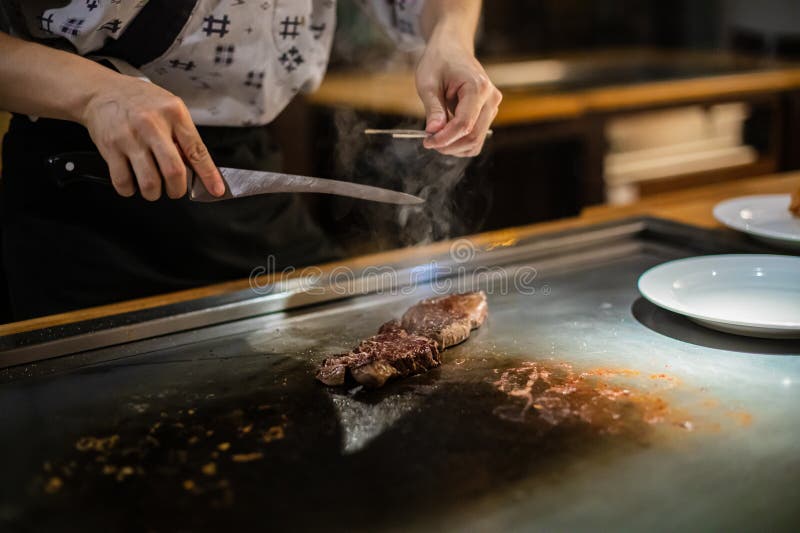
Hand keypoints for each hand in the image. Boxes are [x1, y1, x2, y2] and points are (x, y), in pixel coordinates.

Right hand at [80, 76, 224, 199]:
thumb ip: (184, 136)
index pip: (197, 150)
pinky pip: (123, 182)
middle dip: (178, 189)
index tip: (216, 190)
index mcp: (174, 113)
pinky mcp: (110, 148)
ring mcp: (130, 137)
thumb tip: (196, 169)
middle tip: (176, 190)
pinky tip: (133, 183)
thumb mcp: (170, 108)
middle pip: (173, 171)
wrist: (101, 91)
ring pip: (149, 182)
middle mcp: (152, 125)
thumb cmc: (141, 101)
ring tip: (154, 187)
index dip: (209, 175)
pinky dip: (130, 190)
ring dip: (154, 193)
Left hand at [415, 37, 501, 156]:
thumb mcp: (428, 83)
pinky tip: (446, 135)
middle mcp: (491, 99)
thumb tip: (433, 132)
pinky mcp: (488, 113)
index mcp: (478, 88)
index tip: (427, 141)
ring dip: (455, 146)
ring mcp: (492, 107)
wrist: (452, 48)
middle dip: (449, 145)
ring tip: (436, 137)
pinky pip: (476, 138)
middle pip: (473, 136)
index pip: (464, 124)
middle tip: (429, 141)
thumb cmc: (439, 61)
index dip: (444, 138)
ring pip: (476, 141)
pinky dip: (460, 143)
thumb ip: (433, 108)